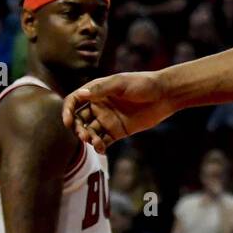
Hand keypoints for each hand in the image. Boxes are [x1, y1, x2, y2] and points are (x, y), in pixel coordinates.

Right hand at [62, 71, 176, 153]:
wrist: (165, 95)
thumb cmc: (143, 84)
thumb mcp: (121, 83)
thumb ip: (102, 89)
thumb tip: (81, 94)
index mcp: (96, 92)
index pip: (74, 101)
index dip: (67, 111)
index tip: (67, 122)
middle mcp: (99, 106)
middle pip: (79, 120)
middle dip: (78, 129)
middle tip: (84, 136)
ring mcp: (108, 119)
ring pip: (90, 132)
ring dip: (89, 138)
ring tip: (95, 142)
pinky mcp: (118, 131)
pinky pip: (104, 141)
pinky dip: (99, 146)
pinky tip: (101, 149)